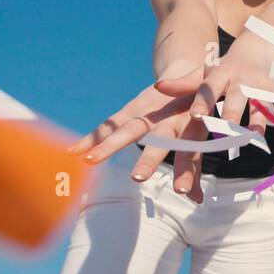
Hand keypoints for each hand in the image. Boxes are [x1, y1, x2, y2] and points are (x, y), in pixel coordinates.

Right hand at [67, 69, 208, 201]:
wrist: (187, 72)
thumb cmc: (194, 113)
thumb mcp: (201, 138)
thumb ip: (194, 169)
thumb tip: (198, 201)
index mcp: (192, 129)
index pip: (191, 153)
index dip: (187, 172)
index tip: (182, 191)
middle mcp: (171, 119)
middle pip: (160, 140)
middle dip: (150, 159)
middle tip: (138, 178)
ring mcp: (150, 111)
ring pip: (129, 128)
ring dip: (110, 144)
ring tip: (90, 160)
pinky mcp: (133, 108)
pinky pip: (110, 124)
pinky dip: (93, 137)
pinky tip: (73, 151)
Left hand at [153, 60, 273, 200]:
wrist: (260, 46)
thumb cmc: (225, 69)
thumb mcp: (204, 72)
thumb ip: (184, 84)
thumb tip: (157, 87)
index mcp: (220, 75)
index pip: (209, 89)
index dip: (202, 102)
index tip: (196, 116)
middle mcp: (241, 80)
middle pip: (237, 96)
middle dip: (234, 112)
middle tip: (229, 127)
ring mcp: (262, 85)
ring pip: (262, 103)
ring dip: (262, 119)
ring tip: (258, 135)